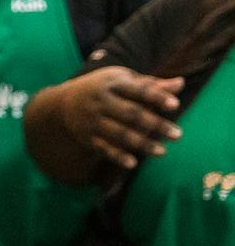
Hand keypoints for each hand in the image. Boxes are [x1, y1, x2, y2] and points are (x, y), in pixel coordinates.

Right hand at [52, 66, 182, 170]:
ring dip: (141, 143)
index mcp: (113, 83)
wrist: (63, 102)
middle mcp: (101, 100)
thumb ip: (151, 85)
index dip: (156, 97)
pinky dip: (117, 156)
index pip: (138, 90)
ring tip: (162, 152)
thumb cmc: (105, 89)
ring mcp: (92, 119)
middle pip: (131, 114)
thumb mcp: (123, 81)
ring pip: (119, 134)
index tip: (175, 105)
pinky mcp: (86, 136)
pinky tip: (133, 164)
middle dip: (155, 125)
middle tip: (178, 135)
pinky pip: (103, 148)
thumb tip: (181, 83)